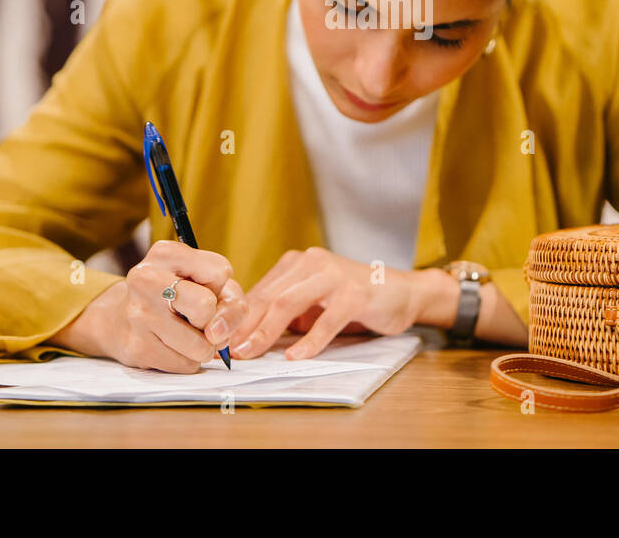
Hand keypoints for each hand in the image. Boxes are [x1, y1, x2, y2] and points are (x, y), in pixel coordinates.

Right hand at [50, 240, 247, 372]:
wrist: (120, 319)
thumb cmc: (176, 297)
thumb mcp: (209, 285)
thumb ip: (231, 303)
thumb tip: (219, 335)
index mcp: (166, 254)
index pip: (220, 271)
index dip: (219, 287)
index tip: (202, 287)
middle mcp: (146, 279)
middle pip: (206, 307)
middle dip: (211, 319)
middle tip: (196, 316)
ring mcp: (138, 314)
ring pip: (200, 345)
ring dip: (203, 347)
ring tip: (186, 334)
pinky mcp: (136, 347)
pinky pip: (185, 365)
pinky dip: (187, 360)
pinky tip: (171, 347)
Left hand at [226, 247, 424, 359]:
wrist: (401, 291)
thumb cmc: (352, 299)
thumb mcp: (312, 304)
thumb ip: (284, 314)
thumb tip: (245, 337)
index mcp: (296, 264)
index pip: (258, 292)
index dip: (235, 317)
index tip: (217, 338)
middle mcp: (311, 263)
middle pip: (268, 297)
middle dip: (242, 325)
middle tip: (225, 348)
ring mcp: (334, 275)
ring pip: (289, 303)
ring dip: (265, 331)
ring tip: (250, 352)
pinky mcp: (355, 293)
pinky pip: (326, 319)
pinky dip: (309, 340)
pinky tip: (295, 356)